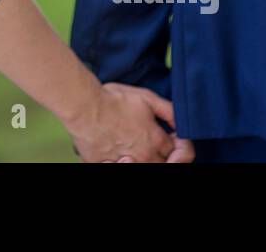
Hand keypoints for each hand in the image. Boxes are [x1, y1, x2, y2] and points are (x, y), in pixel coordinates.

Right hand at [67, 82, 194, 162]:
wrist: (84, 106)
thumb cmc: (113, 99)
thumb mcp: (147, 97)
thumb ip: (169, 110)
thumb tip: (181, 122)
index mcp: (155, 140)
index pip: (180, 151)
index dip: (178, 143)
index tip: (172, 136)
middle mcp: (144, 156)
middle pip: (163, 163)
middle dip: (163, 154)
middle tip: (151, 141)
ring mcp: (125, 163)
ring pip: (144, 168)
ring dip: (143, 159)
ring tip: (134, 148)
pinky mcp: (105, 164)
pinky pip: (117, 167)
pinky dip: (120, 161)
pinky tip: (117, 153)